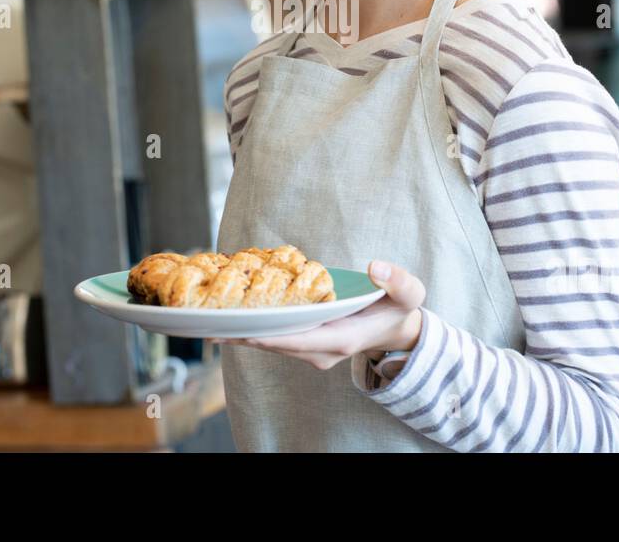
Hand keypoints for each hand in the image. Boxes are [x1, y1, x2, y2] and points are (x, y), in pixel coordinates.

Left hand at [207, 260, 425, 370]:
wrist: (397, 328)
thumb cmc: (400, 309)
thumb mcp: (410, 293)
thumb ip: (398, 280)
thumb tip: (375, 266)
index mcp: (342, 339)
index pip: (300, 339)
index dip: (271, 334)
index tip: (243, 329)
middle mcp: (323, 351)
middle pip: (277, 343)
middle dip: (245, 334)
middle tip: (209, 324)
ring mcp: (313, 351)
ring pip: (272, 342)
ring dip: (244, 332)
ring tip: (208, 321)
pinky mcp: (305, 344)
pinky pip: (276, 337)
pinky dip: (254, 328)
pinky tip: (230, 317)